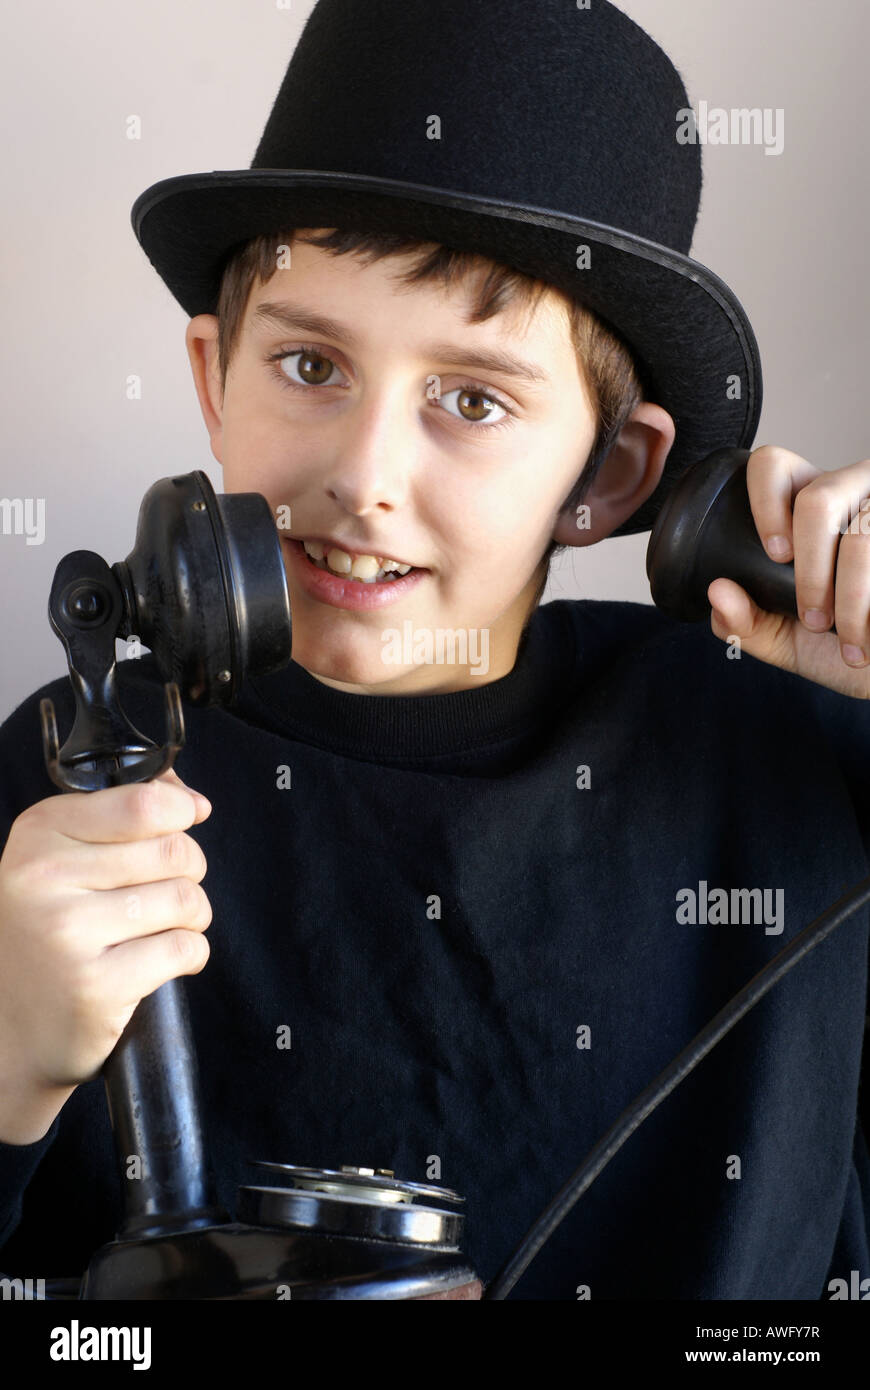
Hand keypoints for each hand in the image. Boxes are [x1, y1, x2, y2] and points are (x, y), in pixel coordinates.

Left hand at [707, 444, 869, 698]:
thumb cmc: (836, 643)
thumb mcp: (784, 639)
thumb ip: (743, 622)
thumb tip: (717, 591)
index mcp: (805, 503)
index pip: (773, 466)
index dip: (766, 502)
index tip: (775, 556)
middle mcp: (848, 490)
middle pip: (817, 499)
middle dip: (810, 569)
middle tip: (813, 618)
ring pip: (860, 533)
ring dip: (850, 596)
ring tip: (848, 639)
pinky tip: (869, 639)